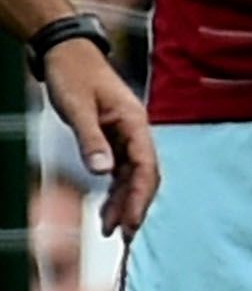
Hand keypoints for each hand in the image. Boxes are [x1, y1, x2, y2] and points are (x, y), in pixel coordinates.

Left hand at [43, 38, 153, 232]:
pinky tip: (105, 209)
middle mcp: (135, 132)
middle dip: (135, 206)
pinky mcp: (112, 138)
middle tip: (125, 236)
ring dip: (123, 202)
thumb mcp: (78, 107)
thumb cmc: (73, 75)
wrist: (66, 54)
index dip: (140, 197)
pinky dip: (113, 191)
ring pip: (131, 176)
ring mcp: (125, 136)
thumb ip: (91, 140)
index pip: (145, 167)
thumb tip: (102, 174)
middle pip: (143, 176)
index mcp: (134, 123)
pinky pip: (119, 170)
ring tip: (111, 229)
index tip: (132, 223)